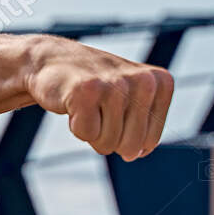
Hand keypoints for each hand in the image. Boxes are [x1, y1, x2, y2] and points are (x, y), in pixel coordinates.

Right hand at [26, 38, 173, 159]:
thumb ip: (144, 130)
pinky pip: (86, 135)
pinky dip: (75, 126)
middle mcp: (144, 80)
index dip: (125, 135)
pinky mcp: (87, 90)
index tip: (115, 108)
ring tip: (87, 103)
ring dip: (91, 131)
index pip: (149, 142)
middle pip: (131, 146)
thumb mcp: (132, 100)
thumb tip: (135, 155)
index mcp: (160, 82)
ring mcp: (116, 84)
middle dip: (109, 138)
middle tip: (98, 108)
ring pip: (108, 143)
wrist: (52, 59)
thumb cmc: (95, 86)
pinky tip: (74, 102)